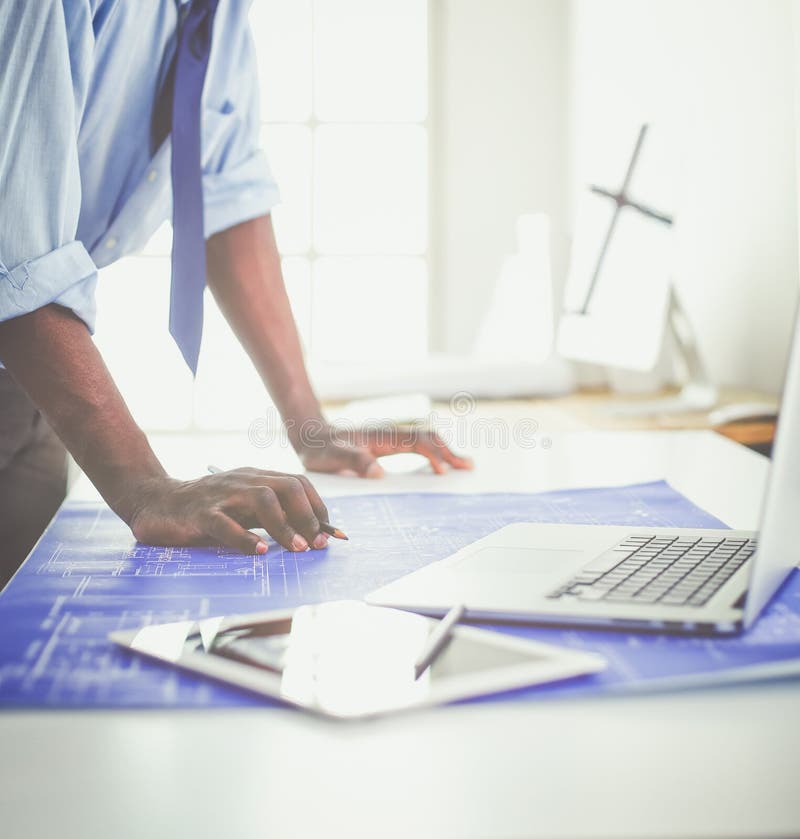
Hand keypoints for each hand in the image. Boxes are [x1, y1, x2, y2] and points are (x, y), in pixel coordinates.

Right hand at [128, 469, 330, 554]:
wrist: (156, 501)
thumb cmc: (208, 509)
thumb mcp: (244, 509)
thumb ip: (273, 518)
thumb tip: (311, 537)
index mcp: (257, 477)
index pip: (298, 484)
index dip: (318, 509)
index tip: (332, 535)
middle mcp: (244, 480)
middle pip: (287, 487)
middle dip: (308, 516)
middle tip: (317, 544)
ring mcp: (222, 494)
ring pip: (262, 500)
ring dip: (285, 526)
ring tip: (298, 549)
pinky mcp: (200, 512)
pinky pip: (225, 523)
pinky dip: (244, 538)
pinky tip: (258, 552)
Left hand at [297, 424, 473, 477]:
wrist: (310, 437)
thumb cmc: (321, 449)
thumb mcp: (333, 457)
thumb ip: (353, 462)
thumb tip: (379, 472)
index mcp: (382, 436)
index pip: (417, 441)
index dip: (433, 454)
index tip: (443, 471)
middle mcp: (390, 435)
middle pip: (428, 437)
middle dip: (449, 451)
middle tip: (468, 467)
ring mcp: (390, 439)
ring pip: (425, 440)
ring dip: (445, 451)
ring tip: (463, 465)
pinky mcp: (387, 446)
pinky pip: (417, 447)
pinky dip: (433, 454)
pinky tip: (438, 466)